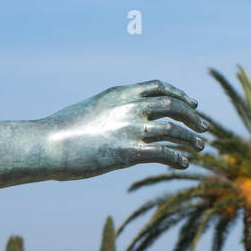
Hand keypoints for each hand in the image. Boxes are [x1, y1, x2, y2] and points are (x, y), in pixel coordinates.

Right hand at [42, 80, 208, 179]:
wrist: (47, 144)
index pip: (158, 87)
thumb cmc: (61, 130)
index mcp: (120, 94)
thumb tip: (115, 118)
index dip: (179, 94)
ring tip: (201, 147)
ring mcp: (130, 128)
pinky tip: (185, 164)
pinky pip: (163, 154)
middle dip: (192, 116)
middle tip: (203, 127)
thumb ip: (109, 110)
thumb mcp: (90, 109)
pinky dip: (178, 158)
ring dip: (191, 138)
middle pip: (172, 106)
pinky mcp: (128, 152)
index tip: (192, 103)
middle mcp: (129, 107)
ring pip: (173, 130)